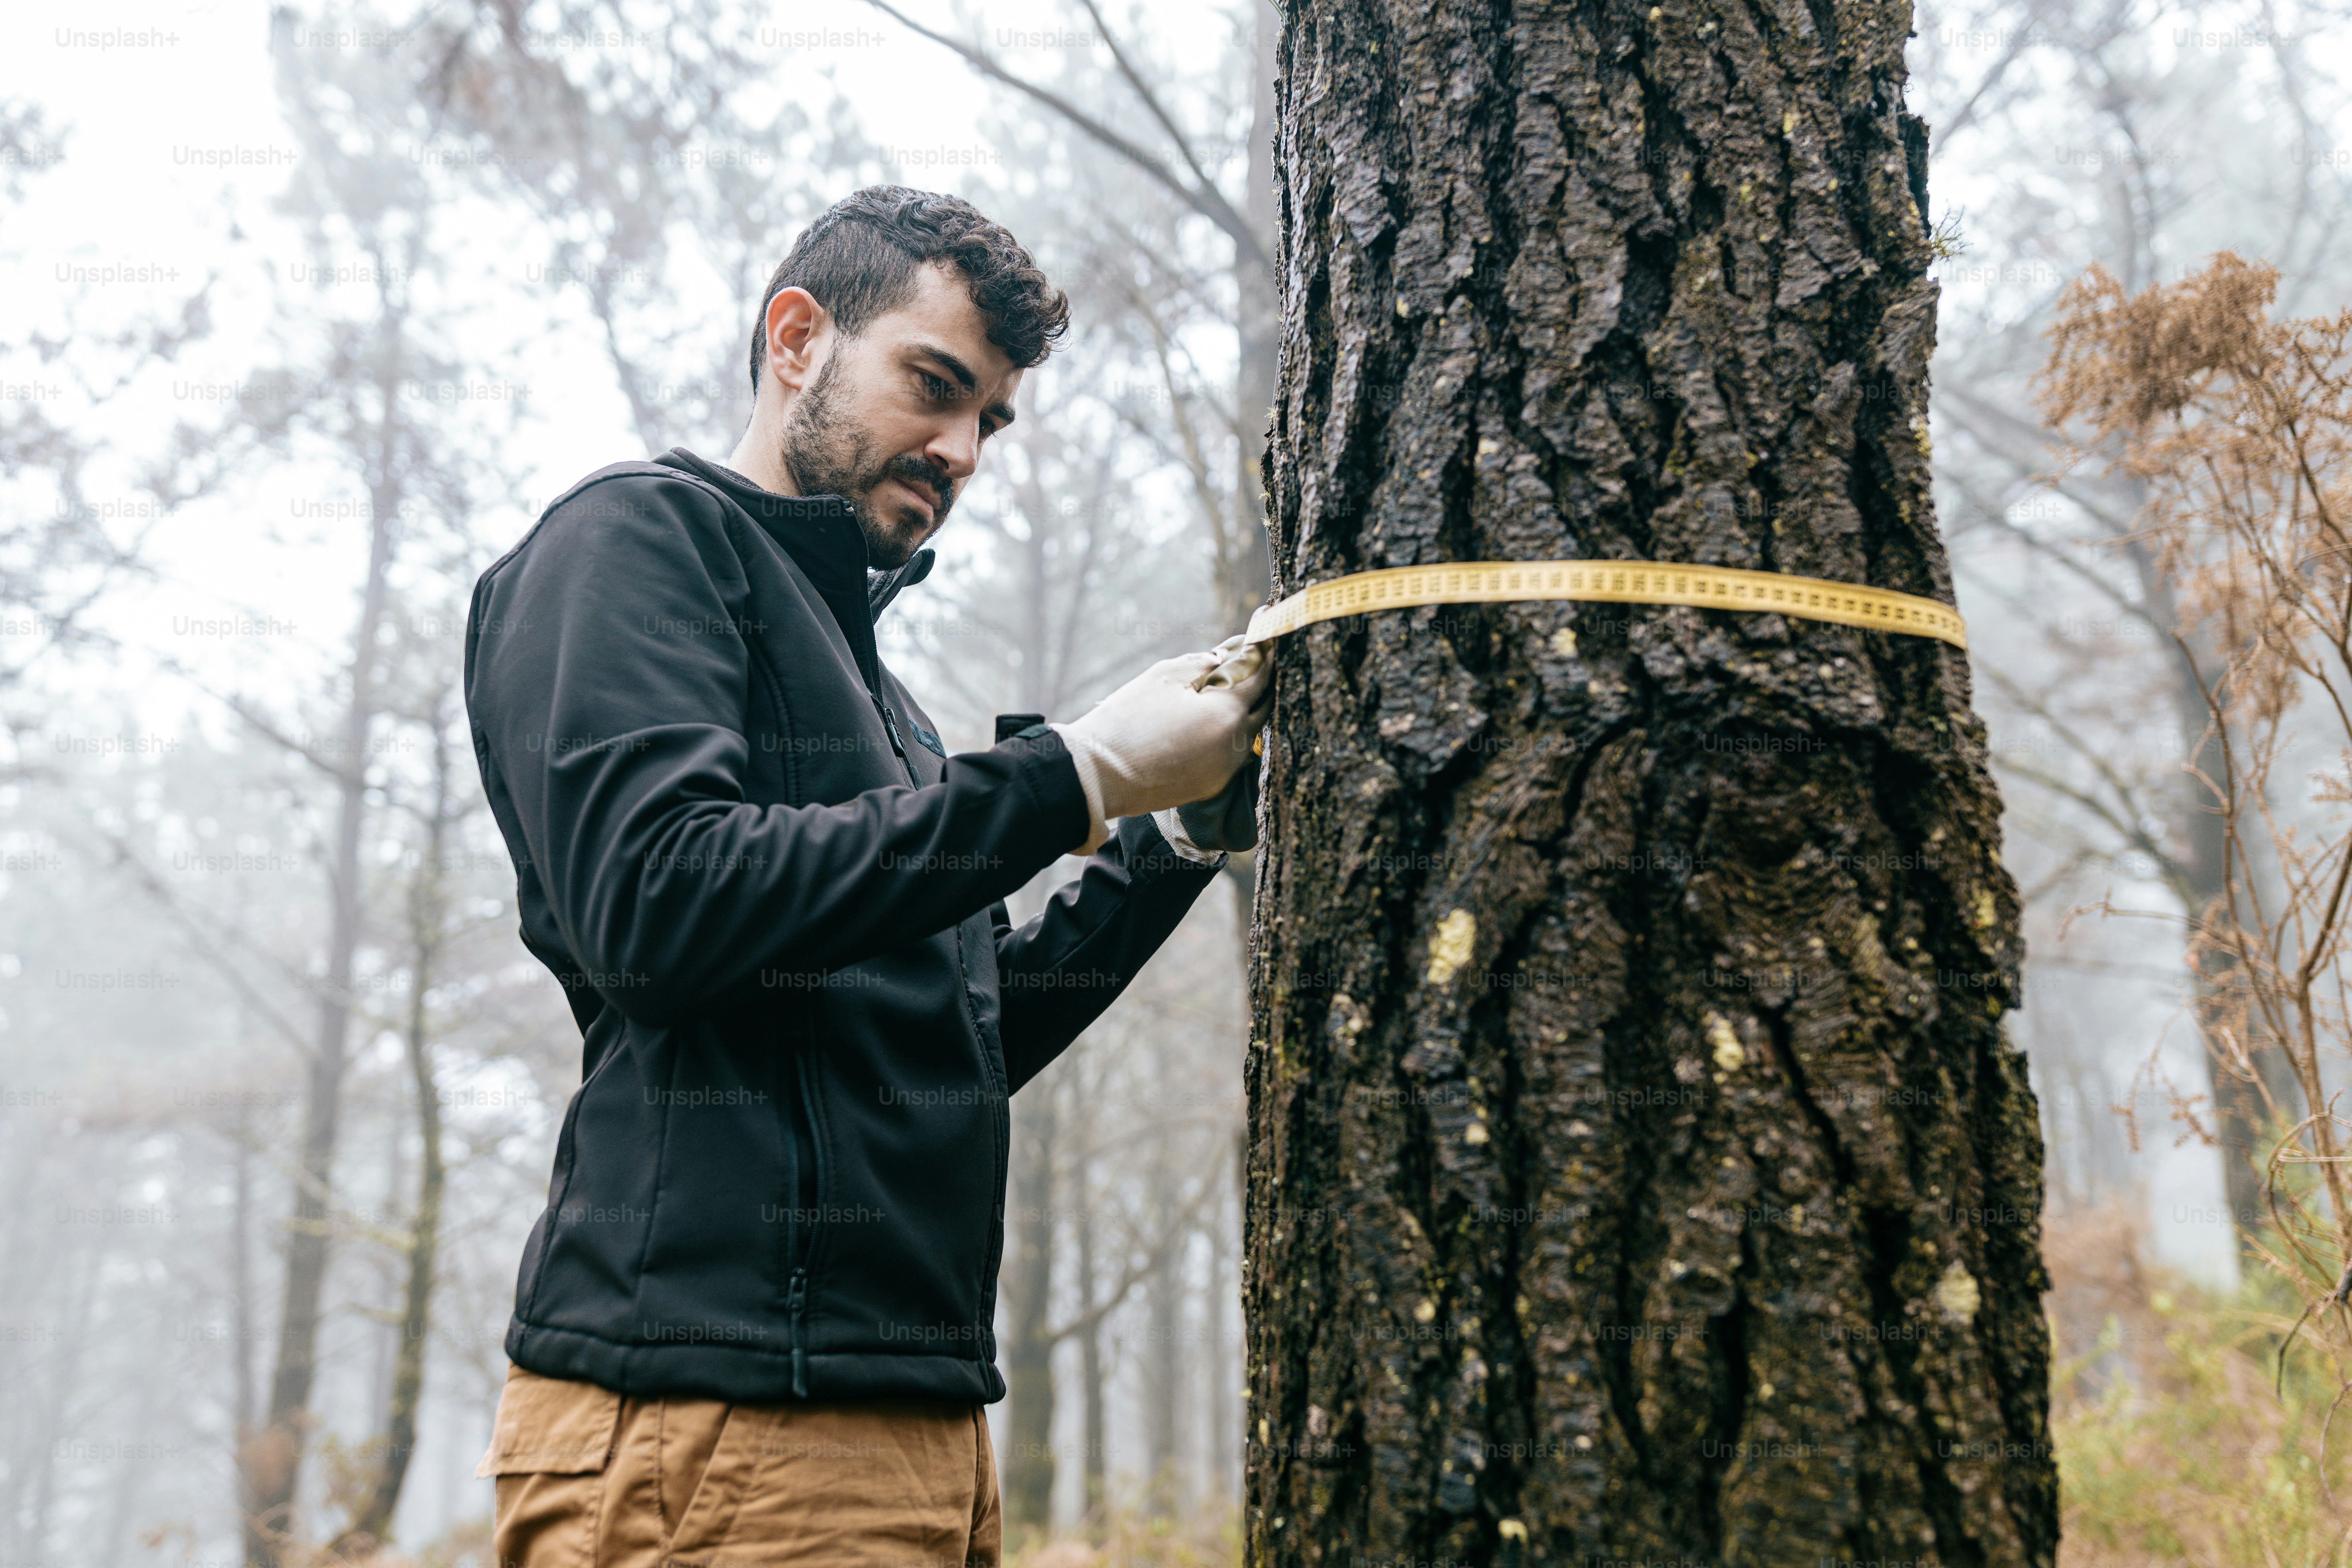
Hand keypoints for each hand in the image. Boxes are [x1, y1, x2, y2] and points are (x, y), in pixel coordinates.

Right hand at [1052, 641, 1270, 852]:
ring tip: (1226, 693)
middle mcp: (1235, 745)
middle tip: (1249, 665)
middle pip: (1262, 707)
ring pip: (1248, 733)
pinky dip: (1228, 736)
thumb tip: (1224, 657)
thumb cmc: (1128, 719)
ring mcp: (1226, 769)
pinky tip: (1209, 725)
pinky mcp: (1212, 786)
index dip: (1263, 656)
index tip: (1264, 642)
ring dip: (1242, 711)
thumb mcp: (1164, 676)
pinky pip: (1231, 755)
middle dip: (1258, 685)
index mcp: (1227, 713)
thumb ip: (1202, 662)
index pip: (1260, 677)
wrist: (1100, 774)